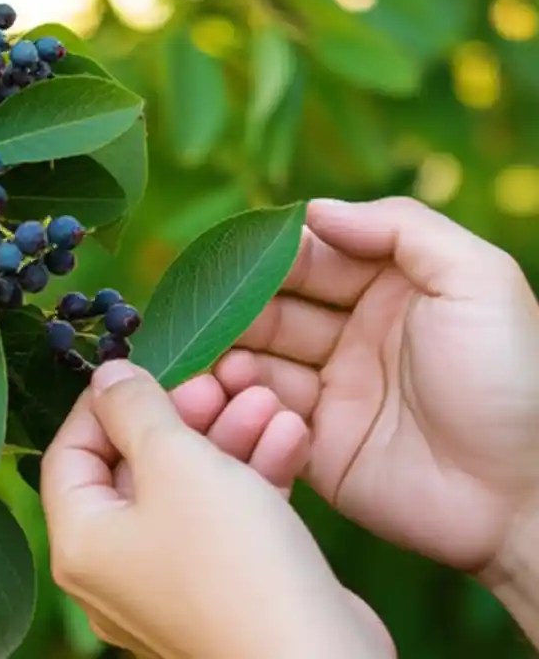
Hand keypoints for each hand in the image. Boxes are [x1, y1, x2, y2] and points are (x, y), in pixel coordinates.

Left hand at [41, 361, 392, 658]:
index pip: (70, 454)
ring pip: (189, 492)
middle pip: (135, 470)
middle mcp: (116, 570)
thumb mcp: (178, 463)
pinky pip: (227, 522)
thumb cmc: (234, 564)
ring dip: (228, 438)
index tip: (149, 366)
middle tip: (220, 379)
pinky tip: (291, 435)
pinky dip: (254, 478)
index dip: (106, 404)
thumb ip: (137, 411)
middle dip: (184, 416)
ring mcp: (172, 586)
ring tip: (268, 399)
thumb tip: (108, 376)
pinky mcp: (227, 593)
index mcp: (81, 543)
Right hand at [211, 198, 538, 578]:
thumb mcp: (478, 280)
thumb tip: (311, 210)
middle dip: (235, 307)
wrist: (524, 496)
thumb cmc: (513, 381)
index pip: (311, 257)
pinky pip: (261, 417)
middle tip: (199, 312)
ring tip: (216, 361)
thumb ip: (401, 226)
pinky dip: (238, 405)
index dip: (268, 257)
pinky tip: (227, 395)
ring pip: (257, 361)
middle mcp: (355, 335)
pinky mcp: (316, 446)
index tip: (227, 260)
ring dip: (228, 356)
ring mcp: (333, 392)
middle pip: (273, 309)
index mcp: (391, 289)